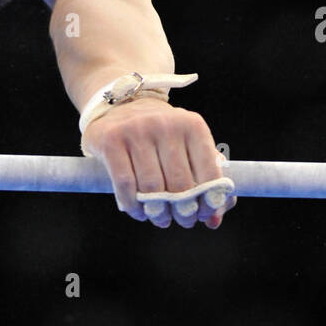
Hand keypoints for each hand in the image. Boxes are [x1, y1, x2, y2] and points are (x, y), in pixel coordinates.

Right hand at [82, 96, 236, 228]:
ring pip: (151, 187)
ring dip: (157, 212)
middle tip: (181, 220)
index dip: (208, 200)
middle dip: (182, 210)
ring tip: (159, 217)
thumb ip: (206, 180)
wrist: (122, 105)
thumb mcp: (188, 147)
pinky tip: (139, 212)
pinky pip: (124, 184)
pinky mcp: (111, 139)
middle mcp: (165, 123)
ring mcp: (136, 129)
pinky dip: (133, 205)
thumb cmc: (161, 135)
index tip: (203, 213)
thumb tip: (214, 219)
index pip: (208, 173)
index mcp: (192, 125)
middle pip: (179, 184)